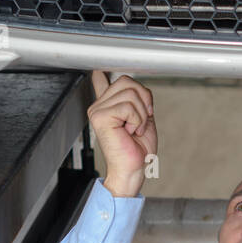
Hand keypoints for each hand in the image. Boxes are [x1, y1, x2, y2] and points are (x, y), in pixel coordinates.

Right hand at [87, 70, 156, 197]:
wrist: (133, 169)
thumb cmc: (137, 150)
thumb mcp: (142, 118)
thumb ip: (136, 102)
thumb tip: (133, 88)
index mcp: (108, 107)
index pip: (102, 84)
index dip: (100, 77)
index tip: (97, 73)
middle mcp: (99, 106)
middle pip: (127, 81)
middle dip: (144, 101)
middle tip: (140, 122)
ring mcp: (98, 111)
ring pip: (130, 94)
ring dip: (141, 115)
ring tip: (134, 129)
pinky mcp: (100, 117)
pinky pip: (128, 107)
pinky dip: (137, 121)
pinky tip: (130, 132)